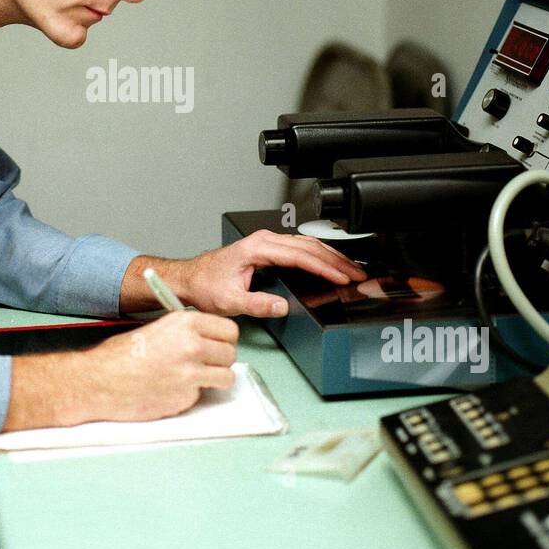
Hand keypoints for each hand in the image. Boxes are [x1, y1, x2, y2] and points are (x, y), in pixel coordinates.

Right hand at [81, 311, 237, 421]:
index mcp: (185, 323)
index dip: (224, 339)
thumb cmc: (119, 356)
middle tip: (206, 363)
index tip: (218, 344)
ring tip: (196, 378)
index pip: (229, 330)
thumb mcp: (155, 329)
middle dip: (220, 360)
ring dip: (215, 379)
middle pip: (230, 353)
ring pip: (226, 377)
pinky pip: (202, 395)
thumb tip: (204, 337)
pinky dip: (192, 394)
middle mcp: (192, 346)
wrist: (99, 382)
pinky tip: (173, 390)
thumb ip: (183, 332)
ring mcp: (191, 374)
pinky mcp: (186, 397)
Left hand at [182, 229, 366, 317]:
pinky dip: (319, 256)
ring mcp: (267, 243)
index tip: (342, 277)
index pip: (300, 256)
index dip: (324, 267)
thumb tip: (281, 307)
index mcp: (258, 248)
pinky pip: (300, 249)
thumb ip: (257, 305)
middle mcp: (264, 241)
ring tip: (351, 269)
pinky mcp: (268, 250)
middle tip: (357, 274)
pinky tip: (331, 264)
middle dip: (336, 260)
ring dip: (331, 257)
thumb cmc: (205, 285)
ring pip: (308, 245)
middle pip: (309, 247)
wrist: (190, 278)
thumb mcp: (230, 301)